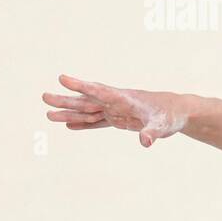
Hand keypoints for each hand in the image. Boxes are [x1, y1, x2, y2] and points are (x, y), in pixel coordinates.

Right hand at [41, 75, 189, 147]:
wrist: (176, 113)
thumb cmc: (169, 116)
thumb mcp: (162, 125)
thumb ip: (152, 133)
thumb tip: (145, 142)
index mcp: (124, 99)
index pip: (100, 91)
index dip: (81, 85)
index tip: (62, 78)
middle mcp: (116, 103)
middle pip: (87, 100)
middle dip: (67, 100)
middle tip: (44, 97)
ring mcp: (115, 111)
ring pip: (88, 111)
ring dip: (69, 113)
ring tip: (48, 114)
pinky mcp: (118, 119)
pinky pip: (97, 122)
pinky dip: (83, 124)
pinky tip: (69, 125)